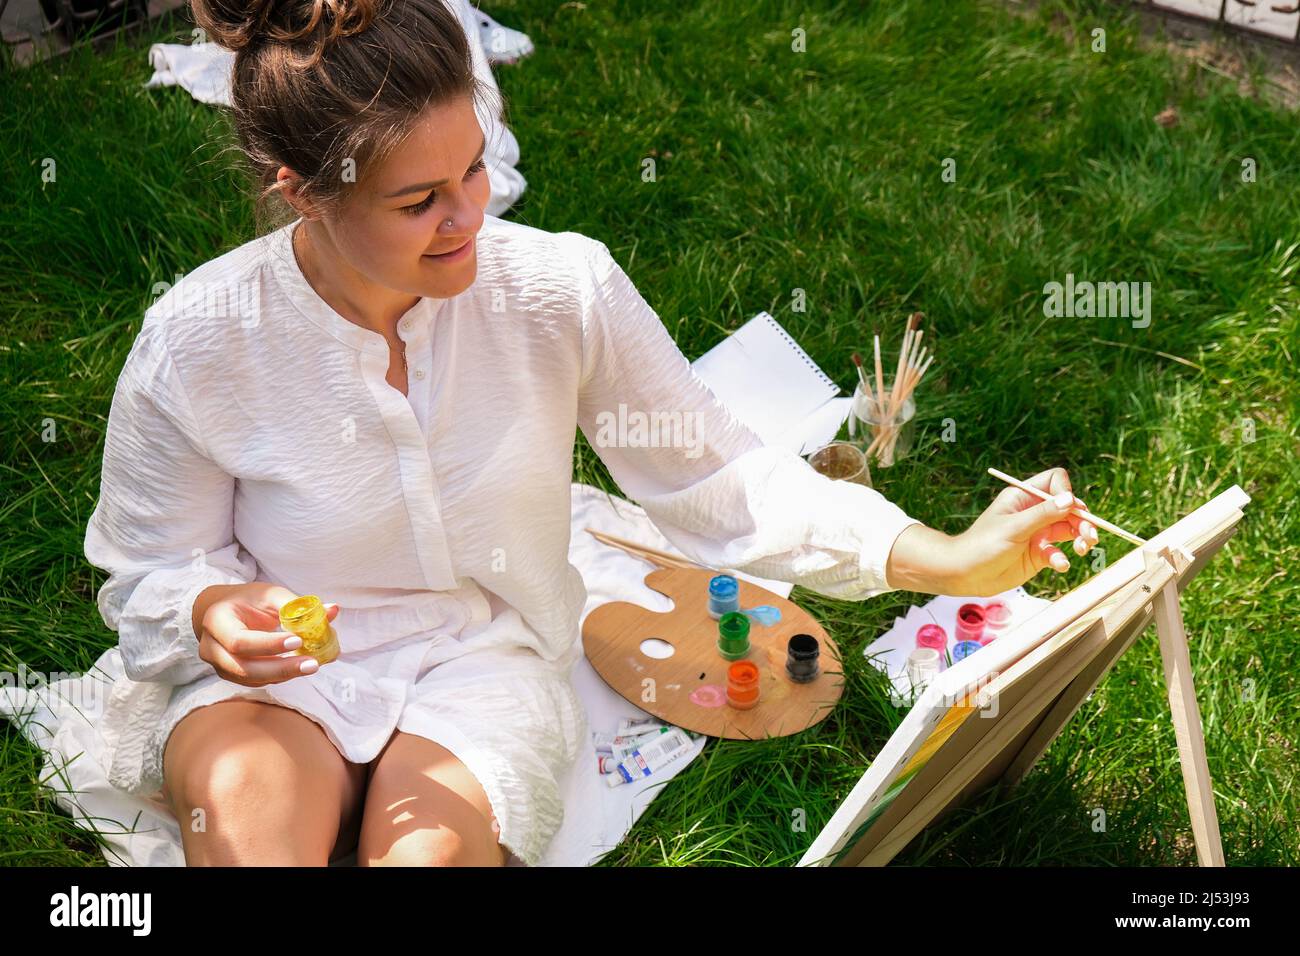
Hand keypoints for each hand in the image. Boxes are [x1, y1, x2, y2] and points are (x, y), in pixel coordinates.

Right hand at [193, 581, 340, 686]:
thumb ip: (296, 604)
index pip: (239, 640)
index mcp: (216, 621)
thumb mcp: (268, 594)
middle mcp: (211, 648)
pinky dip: (280, 675)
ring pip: (252, 679)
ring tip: (312, 665)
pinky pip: (257, 681)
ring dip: (284, 674)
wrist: (222, 612)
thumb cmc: (247, 600)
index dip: (269, 645)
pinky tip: (300, 667)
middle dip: (281, 668)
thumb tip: (333, 610)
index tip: (298, 641)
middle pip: (244, 668)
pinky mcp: (232, 676)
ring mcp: (219, 666)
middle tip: (313, 664)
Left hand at [885, 467, 1099, 596]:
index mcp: (1023, 496)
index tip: (1071, 508)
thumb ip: (1043, 514)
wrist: (965, 575)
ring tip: (1082, 548)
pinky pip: (1059, 552)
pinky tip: (1058, 565)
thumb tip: (1071, 499)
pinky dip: (1062, 559)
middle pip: (1068, 508)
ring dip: (1080, 538)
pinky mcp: (1038, 554)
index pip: (1055, 482)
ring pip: (1069, 530)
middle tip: (1089, 535)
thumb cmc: (982, 545)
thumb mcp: (1014, 527)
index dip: (1067, 492)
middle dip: (1082, 520)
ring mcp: (1037, 533)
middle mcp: (1033, 512)